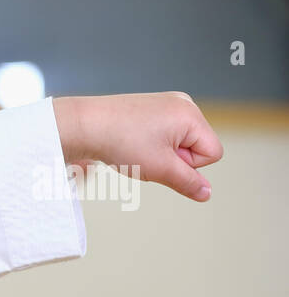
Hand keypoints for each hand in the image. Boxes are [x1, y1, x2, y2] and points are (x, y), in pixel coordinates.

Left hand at [53, 92, 222, 201]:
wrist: (84, 125)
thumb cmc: (120, 141)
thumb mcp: (160, 169)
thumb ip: (188, 182)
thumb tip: (206, 193)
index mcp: (191, 114)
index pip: (212, 153)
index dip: (188, 166)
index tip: (161, 160)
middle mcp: (182, 103)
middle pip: (196, 147)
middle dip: (174, 159)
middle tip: (145, 154)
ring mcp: (166, 103)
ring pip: (178, 143)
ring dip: (161, 154)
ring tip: (136, 147)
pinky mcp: (151, 106)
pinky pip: (163, 135)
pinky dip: (150, 144)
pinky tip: (131, 142)